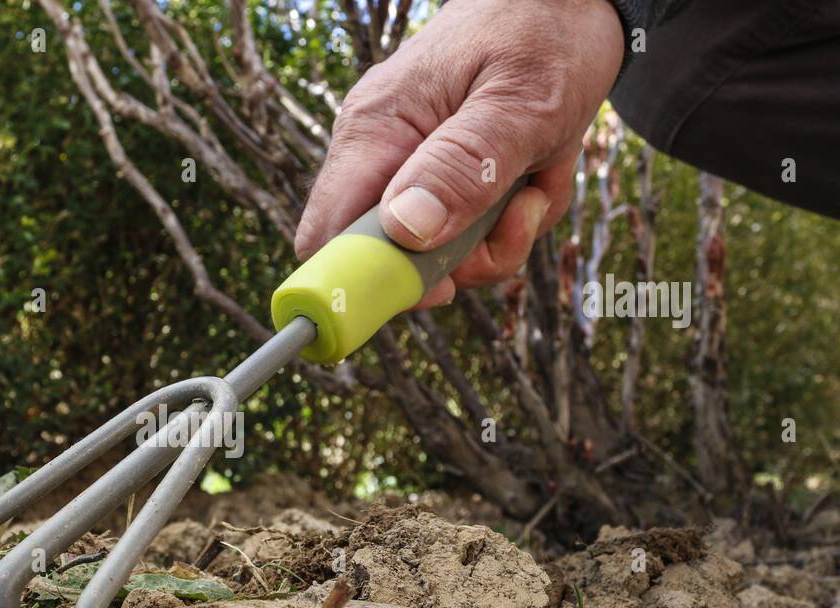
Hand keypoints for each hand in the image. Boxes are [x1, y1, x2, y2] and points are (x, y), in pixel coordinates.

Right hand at [295, 0, 623, 306]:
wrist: (571, 1)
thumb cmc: (545, 33)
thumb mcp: (521, 101)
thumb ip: (464, 165)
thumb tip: (405, 230)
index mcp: (374, 132)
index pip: (325, 238)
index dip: (364, 282)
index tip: (436, 289)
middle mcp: (378, 158)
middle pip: (387, 263)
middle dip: (459, 262)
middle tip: (516, 214)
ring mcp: (409, 173)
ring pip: (435, 260)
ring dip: (497, 242)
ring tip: (535, 184)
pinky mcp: (441, 183)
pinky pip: (465, 239)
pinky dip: (508, 224)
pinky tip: (534, 176)